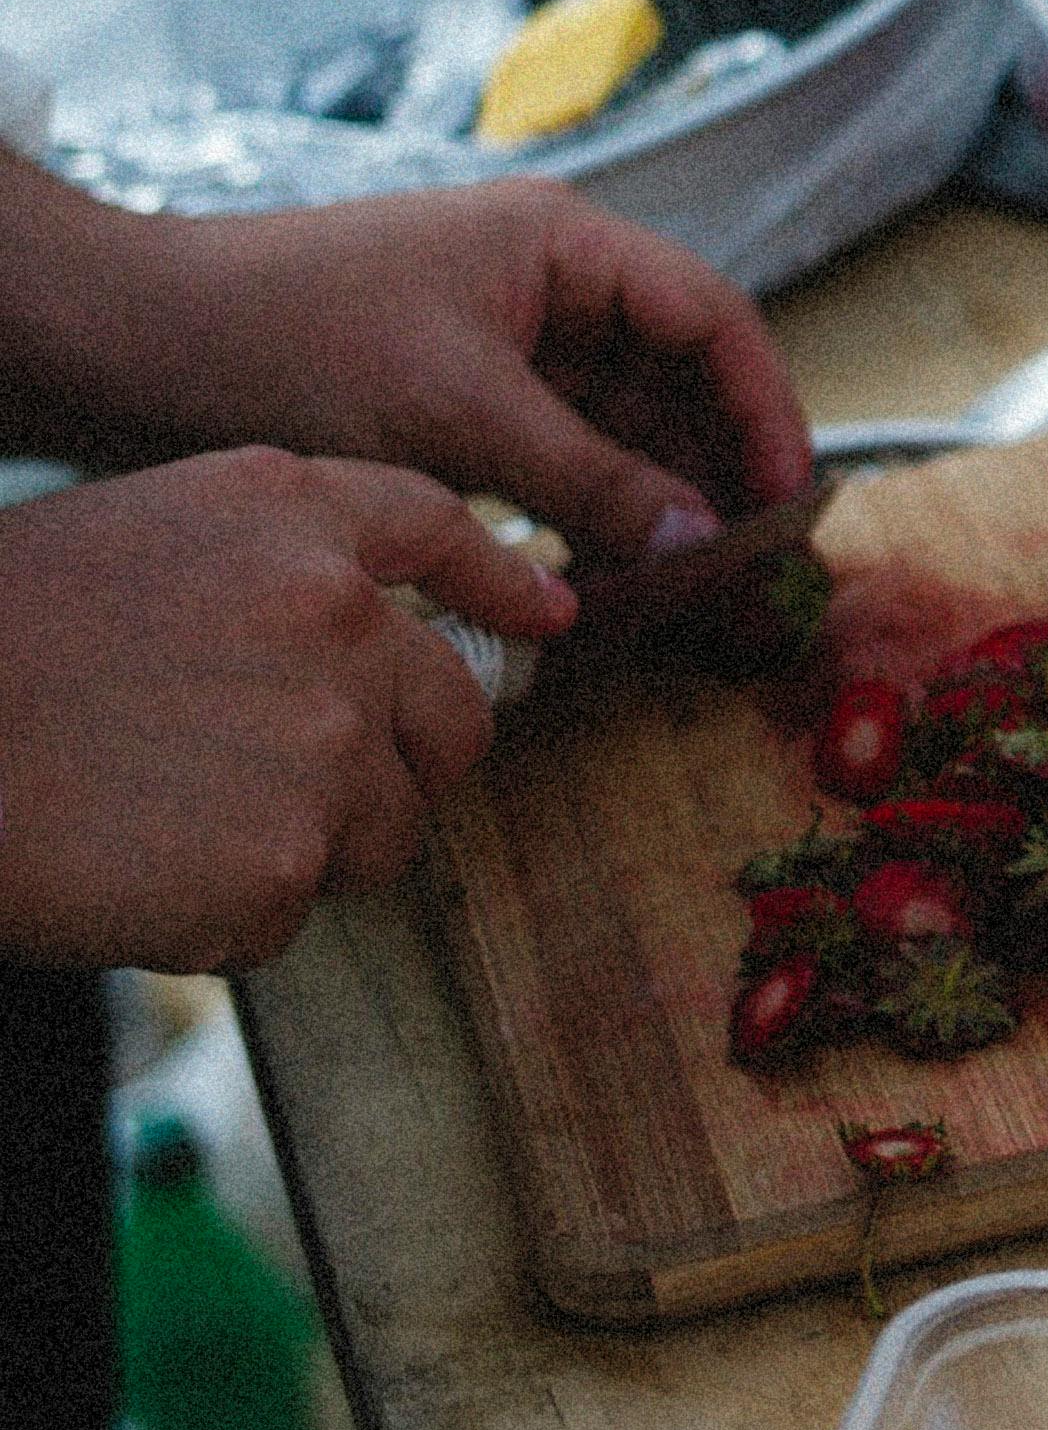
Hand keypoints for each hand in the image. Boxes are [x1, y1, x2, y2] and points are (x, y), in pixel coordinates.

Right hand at [0, 450, 573, 970]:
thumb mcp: (137, 536)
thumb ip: (275, 573)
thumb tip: (385, 643)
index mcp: (286, 512)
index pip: (436, 525)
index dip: (496, 579)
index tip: (539, 620)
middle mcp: (336, 613)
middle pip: (452, 717)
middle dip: (392, 764)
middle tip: (267, 783)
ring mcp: (324, 740)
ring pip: (385, 831)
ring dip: (302, 849)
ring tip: (162, 822)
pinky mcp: (284, 859)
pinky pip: (291, 912)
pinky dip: (218, 917)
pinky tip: (126, 872)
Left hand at [106, 178, 808, 566]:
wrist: (127, 345)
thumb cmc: (287, 338)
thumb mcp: (456, 413)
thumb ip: (589, 479)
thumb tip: (700, 540)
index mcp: (561, 244)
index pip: (712, 318)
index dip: (764, 407)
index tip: (788, 496)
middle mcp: (546, 287)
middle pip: (678, 378)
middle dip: (719, 468)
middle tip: (754, 565)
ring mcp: (502, 347)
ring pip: (622, 428)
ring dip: (658, 502)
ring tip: (693, 586)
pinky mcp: (460, 405)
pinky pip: (559, 460)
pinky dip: (591, 514)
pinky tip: (611, 576)